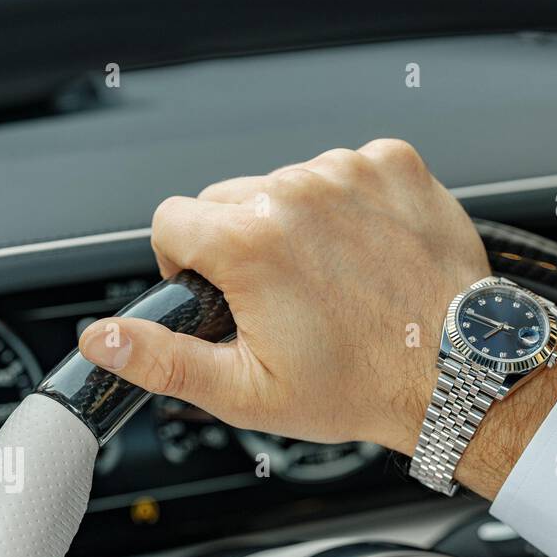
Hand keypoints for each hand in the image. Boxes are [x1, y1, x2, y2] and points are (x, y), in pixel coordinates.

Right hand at [79, 139, 556, 498]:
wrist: (456, 374)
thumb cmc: (361, 387)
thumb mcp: (247, 392)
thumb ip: (162, 359)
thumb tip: (100, 339)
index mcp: (250, 241)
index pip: (173, 220)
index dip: (186, 263)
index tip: (219, 293)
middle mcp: (296, 191)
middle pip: (229, 200)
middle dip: (244, 247)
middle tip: (286, 303)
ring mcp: (350, 171)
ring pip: (287, 184)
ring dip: (298, 226)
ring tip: (335, 284)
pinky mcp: (393, 164)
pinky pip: (344, 171)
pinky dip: (348, 207)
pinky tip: (366, 257)